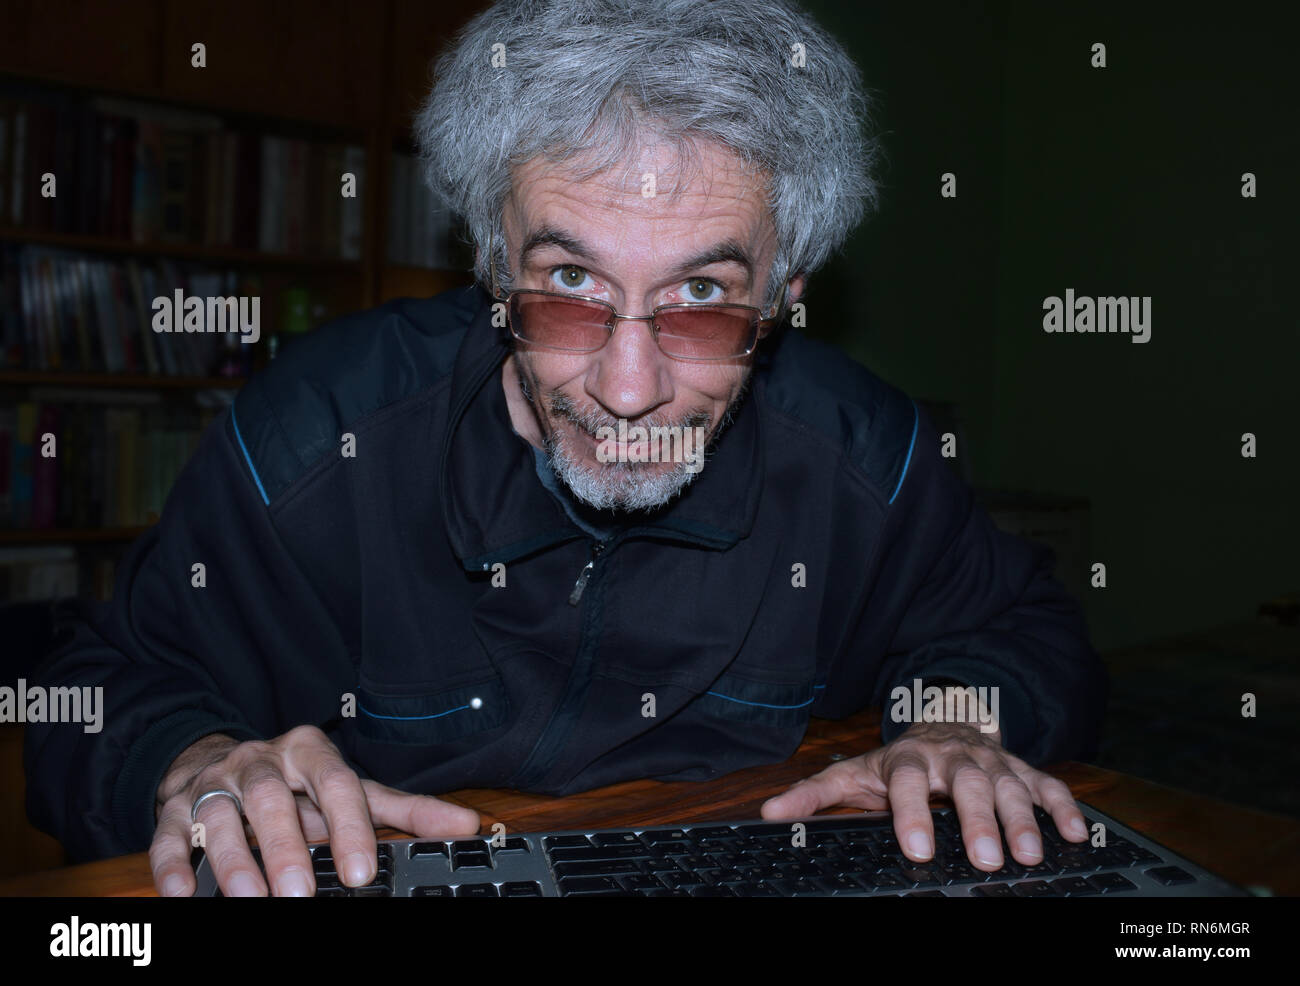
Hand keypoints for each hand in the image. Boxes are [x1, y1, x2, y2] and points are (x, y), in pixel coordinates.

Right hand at [149, 725, 480, 896]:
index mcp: (308, 752)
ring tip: (250, 900)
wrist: (222, 759)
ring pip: (220, 816)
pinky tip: (182, 893)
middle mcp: (260, 762)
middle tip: (300, 894)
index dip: (349, 826)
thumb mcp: (350, 790)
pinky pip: (168, 833)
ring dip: (233, 860)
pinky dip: (172, 863)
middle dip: (284, 848)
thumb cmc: (298, 784)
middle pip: (271, 799)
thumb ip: (404, 810)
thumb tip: (465, 825)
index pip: (334, 784)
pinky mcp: (174, 808)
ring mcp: (215, 783)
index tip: (362, 870)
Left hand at [759, 721, 1087, 870]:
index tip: (915, 847)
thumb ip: (814, 795)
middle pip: (967, 784)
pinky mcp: (1021, 767)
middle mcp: (952, 757)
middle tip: (987, 858)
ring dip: (1023, 818)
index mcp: (908, 759)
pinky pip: (1047, 784)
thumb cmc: (896, 760)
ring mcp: (990, 760)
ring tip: (1031, 854)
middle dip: (979, 820)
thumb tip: (769, 812)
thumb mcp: (853, 772)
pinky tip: (1075, 834)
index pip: (908, 783)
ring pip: (1010, 785)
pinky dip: (1062, 807)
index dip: (912, 813)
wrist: (943, 720)